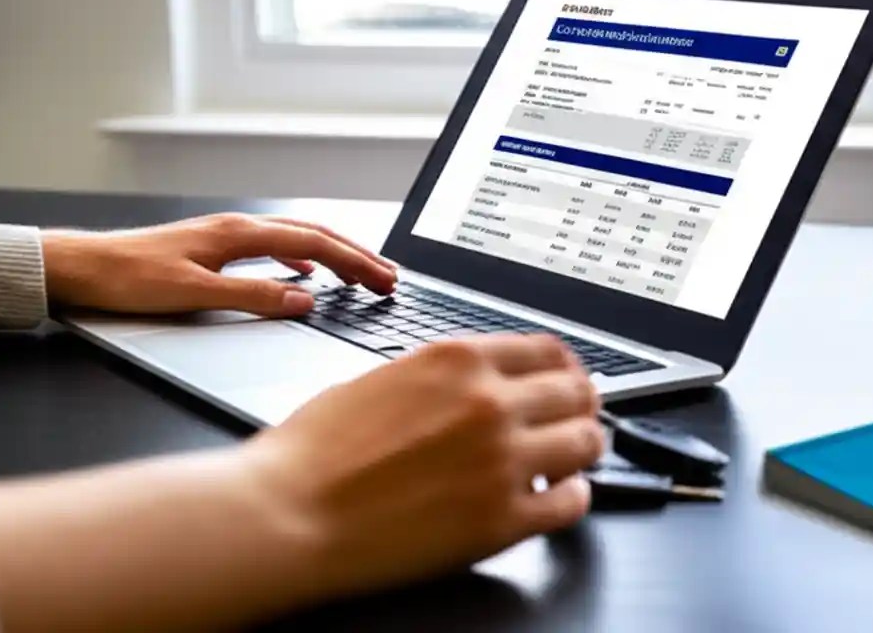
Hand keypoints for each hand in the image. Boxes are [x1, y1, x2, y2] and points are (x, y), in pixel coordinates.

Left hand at [41, 213, 396, 316]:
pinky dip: (304, 257)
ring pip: (298, 239)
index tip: (385, 280)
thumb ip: (254, 297)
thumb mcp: (195, 294)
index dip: (355, 262)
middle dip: (357, 255)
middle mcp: (237, 229)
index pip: (315, 245)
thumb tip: (304, 300)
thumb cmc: (128, 280)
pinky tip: (307, 273)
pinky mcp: (216, 248)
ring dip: (335, 254)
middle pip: (314, 235)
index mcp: (238, 235)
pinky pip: (276, 247)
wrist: (81, 268)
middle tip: (389, 277)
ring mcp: (227, 236)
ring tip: (362, 273)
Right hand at [240, 335, 602, 599]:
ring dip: (584, 449)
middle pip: (578, 392)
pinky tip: (558, 497)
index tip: (566, 380)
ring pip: (587, 443)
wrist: (285, 513)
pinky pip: (571, 503)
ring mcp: (502, 462)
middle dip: (582, 405)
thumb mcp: (384, 378)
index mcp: (459, 361)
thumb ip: (444, 377)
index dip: (565, 368)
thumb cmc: (313, 451)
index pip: (549, 351)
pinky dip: (572, 498)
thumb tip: (479, 384)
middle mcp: (490, 403)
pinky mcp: (502, 520)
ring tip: (573, 457)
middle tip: (579, 417)